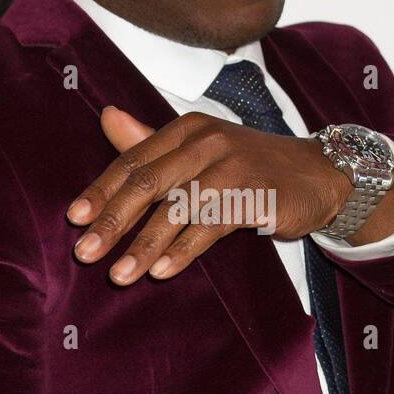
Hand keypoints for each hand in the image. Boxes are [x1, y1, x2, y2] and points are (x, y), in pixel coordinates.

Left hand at [65, 105, 352, 282]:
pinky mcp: (254, 194)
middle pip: (148, 184)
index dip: (101, 191)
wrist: (319, 175)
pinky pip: (210, 226)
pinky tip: (162, 271)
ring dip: (143, 246)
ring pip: (176, 209)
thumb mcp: (200, 150)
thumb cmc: (250, 167)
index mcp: (186, 129)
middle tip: (85, 252)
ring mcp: (231, 166)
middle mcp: (206, 142)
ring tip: (120, 276)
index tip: (74, 219)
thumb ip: (152, 142)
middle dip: (113, 221)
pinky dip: (183, 251)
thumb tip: (107, 117)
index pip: (133, 160)